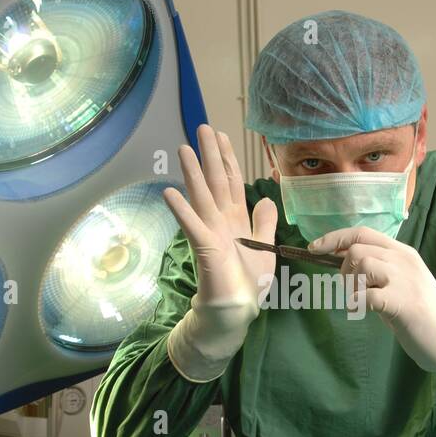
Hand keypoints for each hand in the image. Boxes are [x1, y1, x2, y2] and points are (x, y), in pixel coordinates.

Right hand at [164, 125, 277, 308]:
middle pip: (215, 181)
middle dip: (210, 154)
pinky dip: (182, 210)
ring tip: (184, 149)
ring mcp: (210, 232)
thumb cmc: (248, 281)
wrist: (237, 309)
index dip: (227, 157)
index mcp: (236, 218)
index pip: (231, 180)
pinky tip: (170, 192)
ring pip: (201, 196)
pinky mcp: (204, 248)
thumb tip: (265, 199)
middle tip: (202, 127)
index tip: (221, 135)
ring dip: (192, 173)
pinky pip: (192, 226)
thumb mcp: (265, 247)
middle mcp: (221, 220)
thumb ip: (264, 223)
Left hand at [310, 227, 435, 385]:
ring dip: (352, 285)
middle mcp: (402, 260)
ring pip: (361, 266)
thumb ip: (377, 267)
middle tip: (353, 290)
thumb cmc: (420, 309)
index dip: (334, 238)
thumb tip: (341, 259)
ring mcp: (404, 279)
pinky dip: (357, 303)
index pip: (362, 233)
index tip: (314, 248)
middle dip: (344, 270)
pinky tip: (365, 311)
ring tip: (363, 301)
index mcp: (401, 252)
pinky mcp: (402, 302)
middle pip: (356, 249)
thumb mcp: (400, 279)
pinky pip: (366, 295)